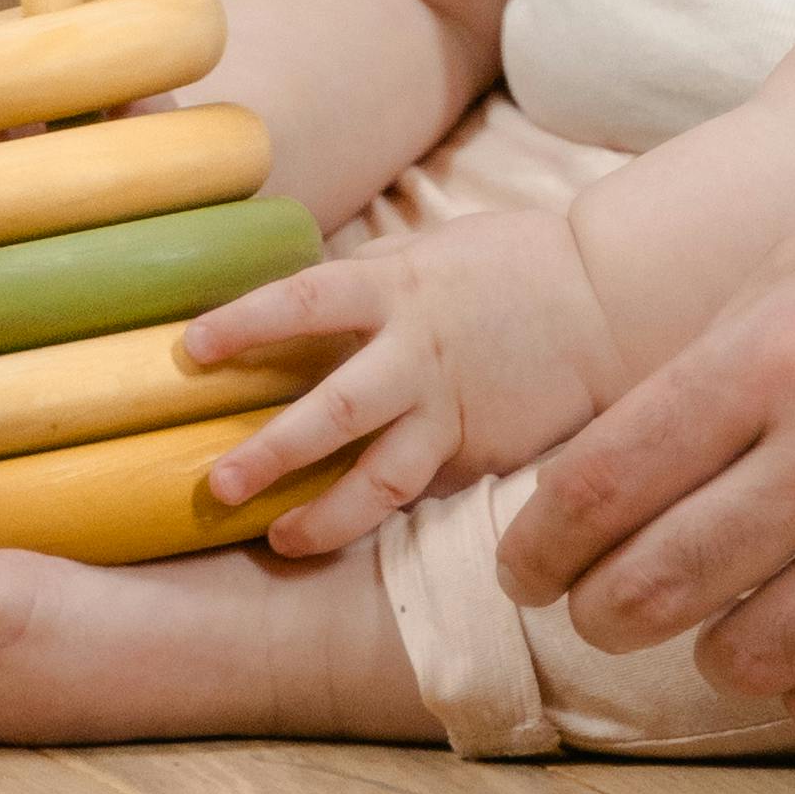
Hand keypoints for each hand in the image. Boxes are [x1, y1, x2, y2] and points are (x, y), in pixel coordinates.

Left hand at [179, 212, 625, 556]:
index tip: (190, 348)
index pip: (304, 301)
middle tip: (216, 485)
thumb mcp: (427, 255)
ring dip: (322, 516)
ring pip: (379, 479)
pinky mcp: (478, 454)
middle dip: (271, 452)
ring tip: (278, 538)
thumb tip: (289, 305)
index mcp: (398, 288)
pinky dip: (378, 516)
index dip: (245, 324)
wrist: (604, 303)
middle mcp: (417, 354)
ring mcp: (450, 412)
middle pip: (333, 411)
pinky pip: (420, 492)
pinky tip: (343, 533)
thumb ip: (366, 283)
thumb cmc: (508, 267)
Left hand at [494, 165, 794, 740]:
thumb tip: (603, 457)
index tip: (526, 567)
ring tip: (724, 629)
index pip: (600, 483)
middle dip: (607, 612)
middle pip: (656, 584)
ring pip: (751, 657)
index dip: (539, 545)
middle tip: (606, 612)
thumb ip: (714, 354)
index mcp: (778, 344)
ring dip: (718, 654)